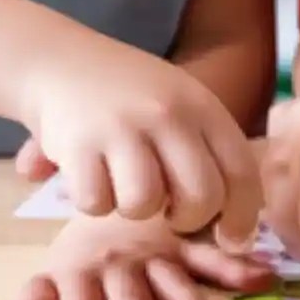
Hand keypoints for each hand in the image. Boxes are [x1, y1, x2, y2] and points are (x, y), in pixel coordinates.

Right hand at [19, 41, 260, 246]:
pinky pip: (97, 203)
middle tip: (171, 214)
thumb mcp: (182, 108)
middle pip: (201, 198)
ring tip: (125, 188)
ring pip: (145, 205)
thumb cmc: (131, 98)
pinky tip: (92, 179)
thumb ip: (211, 158)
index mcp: (202, 106)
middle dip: (188, 220)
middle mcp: (167, 113)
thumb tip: (239, 240)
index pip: (242, 173)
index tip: (232, 239)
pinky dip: (94, 202)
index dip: (242, 217)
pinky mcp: (78, 143)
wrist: (57, 59)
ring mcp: (122, 126)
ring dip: (135, 210)